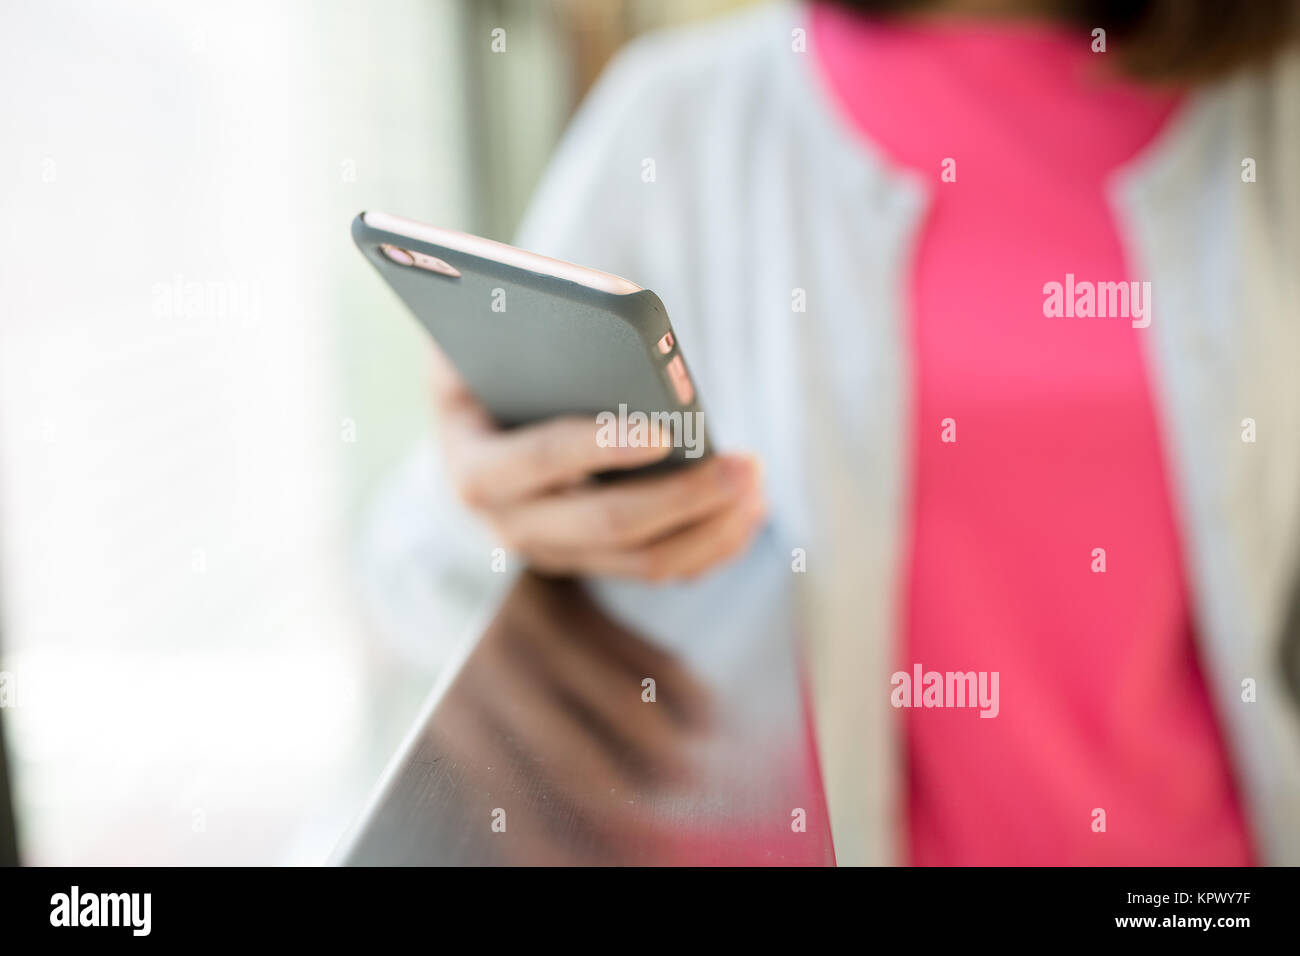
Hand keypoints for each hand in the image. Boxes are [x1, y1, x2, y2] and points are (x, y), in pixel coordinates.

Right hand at [429, 347, 765, 581]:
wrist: (478, 422)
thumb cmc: (492, 364)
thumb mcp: (489, 336)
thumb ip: (529, 320)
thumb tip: (614, 301)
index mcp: (475, 465)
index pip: (541, 460)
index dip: (601, 446)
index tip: (665, 432)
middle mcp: (509, 523)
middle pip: (608, 524)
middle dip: (685, 496)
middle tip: (744, 466)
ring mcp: (554, 552)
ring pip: (646, 560)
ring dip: (712, 527)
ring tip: (755, 482)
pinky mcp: (594, 562)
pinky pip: (662, 568)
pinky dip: (712, 544)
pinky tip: (750, 509)